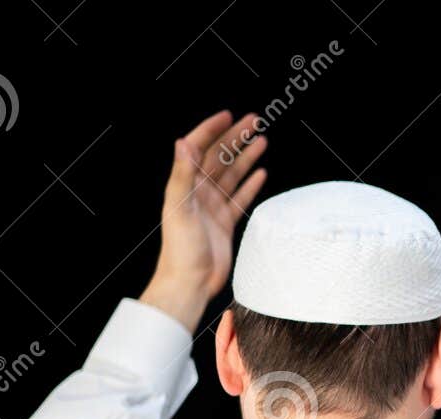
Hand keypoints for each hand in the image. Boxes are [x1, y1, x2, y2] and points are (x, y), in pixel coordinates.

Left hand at [139, 111, 267, 332]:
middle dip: (236, 138)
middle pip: (221, 158)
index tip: (228, 115)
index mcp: (186, 185)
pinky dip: (250, 184)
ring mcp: (213, 207)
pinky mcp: (226, 222)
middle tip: (254, 121)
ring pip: (233, 175)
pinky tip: (261, 173)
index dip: (212, 130)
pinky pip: (240, 198)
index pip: (199, 148)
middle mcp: (199, 192)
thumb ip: (182, 174)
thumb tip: (183, 143)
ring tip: (262, 141)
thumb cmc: (180, 248)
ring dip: (247, 157)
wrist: (190, 281)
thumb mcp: (179, 207)